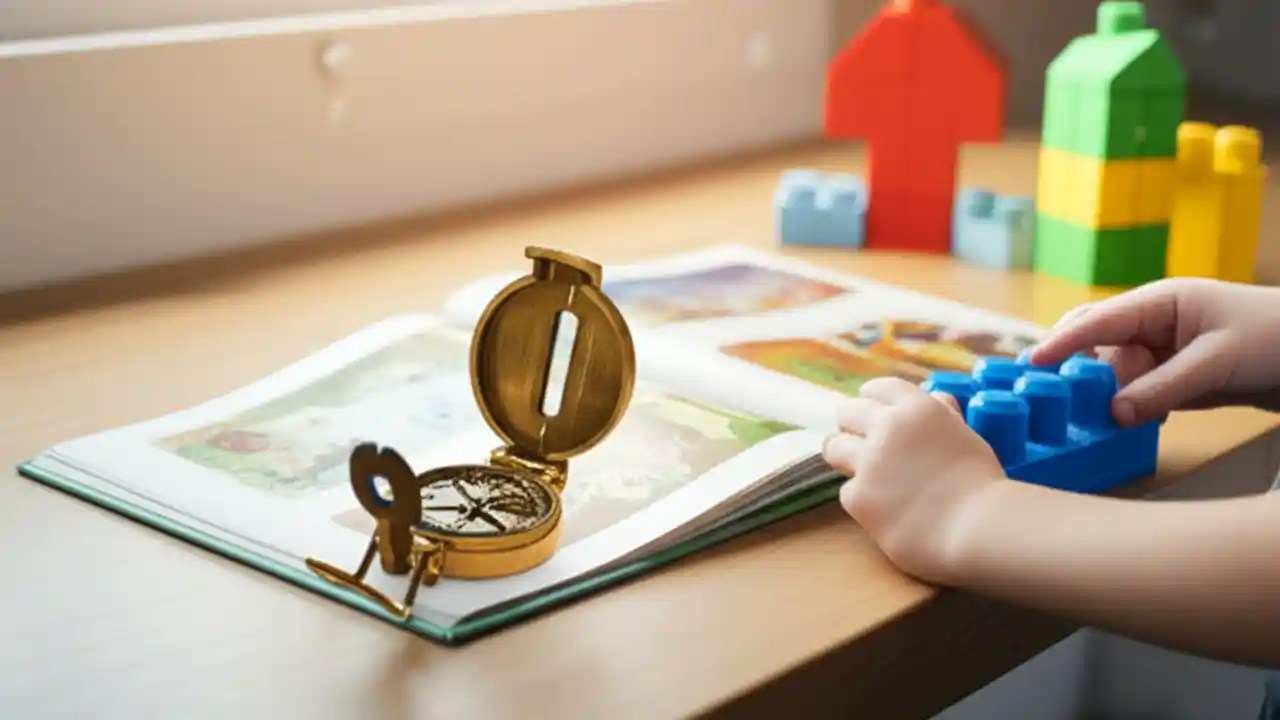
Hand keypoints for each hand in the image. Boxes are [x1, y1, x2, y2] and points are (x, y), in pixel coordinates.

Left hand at [822, 377, 1005, 584]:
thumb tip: (936, 399)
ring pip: (834, 446)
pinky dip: (862, 499)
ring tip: (856, 469)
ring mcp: (869, 461)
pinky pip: (848, 490)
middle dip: (851, 425)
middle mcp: (887, 427)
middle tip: (861, 442)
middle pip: (848, 412)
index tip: (872, 411)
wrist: (978, 527)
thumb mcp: (968, 437)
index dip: (872, 399)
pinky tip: (882, 508)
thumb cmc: (982, 485)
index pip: (879, 388)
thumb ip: (946, 417)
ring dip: (843, 455)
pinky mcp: (859, 496)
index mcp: (917, 409)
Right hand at [1030, 278, 1279, 424]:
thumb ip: (1163, 388)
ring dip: (1102, 394)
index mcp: (1160, 302)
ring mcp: (1162, 349)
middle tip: (1046, 393)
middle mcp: (1153, 323)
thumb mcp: (1216, 363)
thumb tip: (1114, 413)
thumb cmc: (1274, 338)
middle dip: (1070, 365)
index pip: (1096, 321)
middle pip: (1093, 340)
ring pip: (1113, 372)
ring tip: (1091, 419)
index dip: (1061, 344)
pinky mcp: (1173, 375)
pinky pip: (1135, 390)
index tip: (1032, 367)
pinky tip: (1127, 423)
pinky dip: (1126, 406)